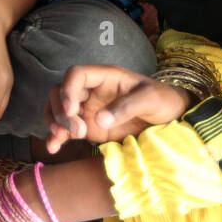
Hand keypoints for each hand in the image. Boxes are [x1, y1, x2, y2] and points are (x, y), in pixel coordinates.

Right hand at [44, 64, 190, 153]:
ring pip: (58, 110)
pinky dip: (56, 137)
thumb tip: (99, 120)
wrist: (169, 120)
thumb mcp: (150, 99)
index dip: (68, 89)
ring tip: (62, 138)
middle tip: (79, 131)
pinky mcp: (88, 127)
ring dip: (56, 123)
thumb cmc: (162, 101)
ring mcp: (88, 109)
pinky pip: (66, 130)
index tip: (73, 109)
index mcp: (105, 77)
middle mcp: (91, 91)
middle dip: (62, 111)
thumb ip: (127, 106)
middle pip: (61, 92)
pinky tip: (52, 147)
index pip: (76, 74)